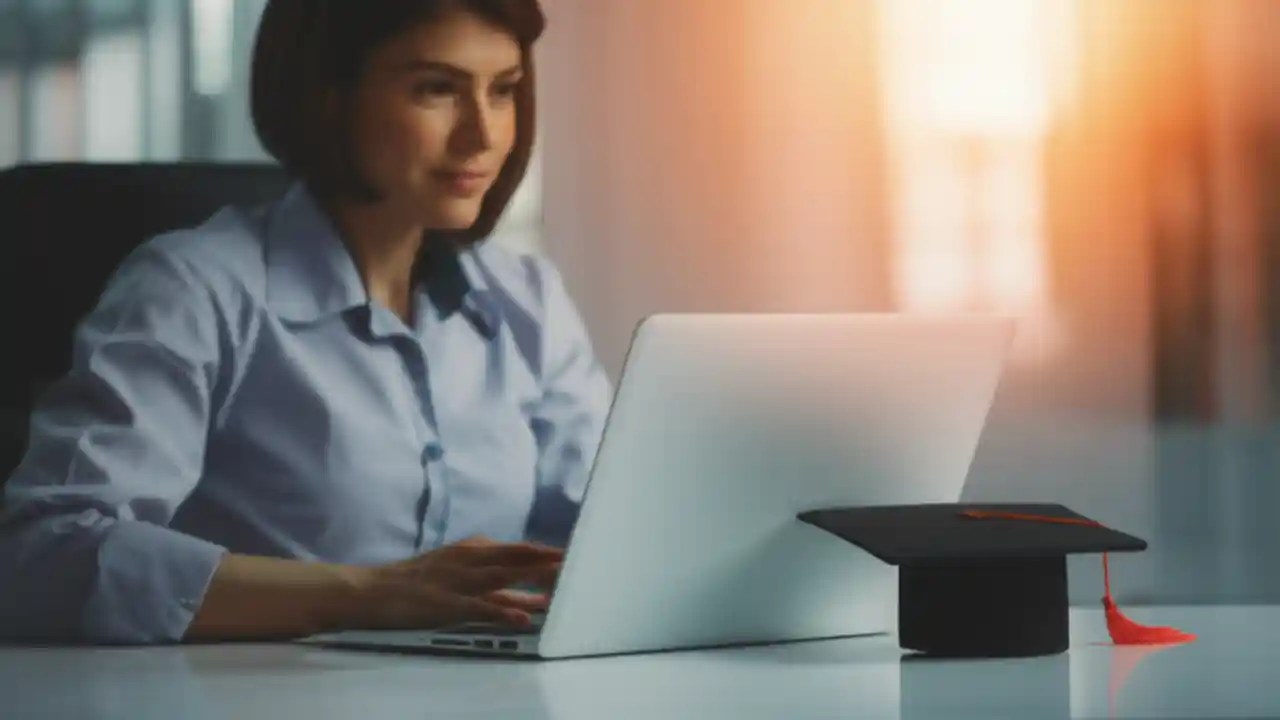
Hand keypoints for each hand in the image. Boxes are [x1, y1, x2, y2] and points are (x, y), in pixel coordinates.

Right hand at [338, 536, 562, 630]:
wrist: (371, 590)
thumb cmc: (419, 584)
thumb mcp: (462, 576)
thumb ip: (500, 587)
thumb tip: (537, 595)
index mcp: (474, 551)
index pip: (521, 549)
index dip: (550, 553)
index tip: (580, 554)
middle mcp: (469, 560)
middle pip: (518, 558)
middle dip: (550, 560)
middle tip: (583, 563)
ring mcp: (457, 580)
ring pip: (503, 576)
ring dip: (534, 578)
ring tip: (563, 582)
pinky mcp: (445, 602)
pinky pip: (478, 607)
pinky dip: (501, 610)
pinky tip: (522, 616)